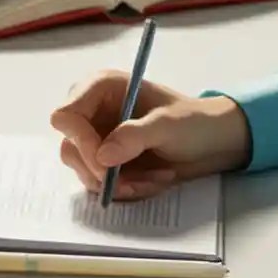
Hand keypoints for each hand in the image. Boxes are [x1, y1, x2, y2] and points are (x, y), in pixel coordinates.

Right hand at [50, 69, 250, 200]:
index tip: (106, 166)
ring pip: (83, 171)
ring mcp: (96, 138)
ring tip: (154, 178)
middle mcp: (92, 111)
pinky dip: (125, 189)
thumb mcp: (168, 125)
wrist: (211, 142)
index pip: (66, 116)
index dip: (81, 142)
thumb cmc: (193, 122)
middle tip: (135, 182)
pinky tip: (151, 180)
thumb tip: (102, 156)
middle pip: (70, 148)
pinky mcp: (105, 162)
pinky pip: (99, 184)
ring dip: (119, 183)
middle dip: (103, 172)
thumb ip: (135, 136)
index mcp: (101, 88)